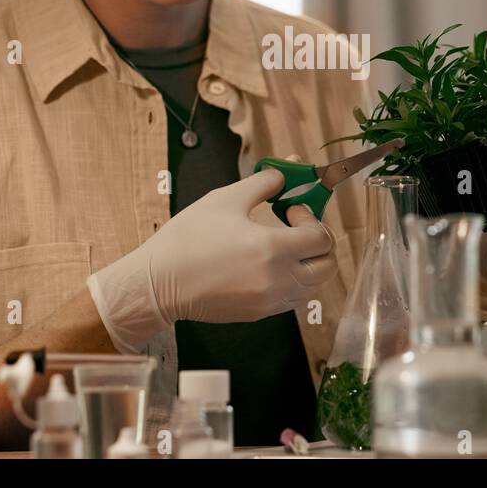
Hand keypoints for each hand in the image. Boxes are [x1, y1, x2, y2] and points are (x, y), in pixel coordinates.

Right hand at [86, 168, 335, 351]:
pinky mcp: (260, 314)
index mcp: (274, 249)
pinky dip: (293, 281)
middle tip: (297, 227)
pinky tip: (269, 265)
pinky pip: (293, 298)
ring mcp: (271, 301)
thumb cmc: (188, 240)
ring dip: (308, 263)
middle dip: (319, 243)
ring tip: (282, 246)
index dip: (312, 218)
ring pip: (313, 285)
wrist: (160, 283)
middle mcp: (279, 280)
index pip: (321, 237)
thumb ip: (263, 184)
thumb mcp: (225, 200)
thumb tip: (284, 173)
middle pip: (327, 265)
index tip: (291, 209)